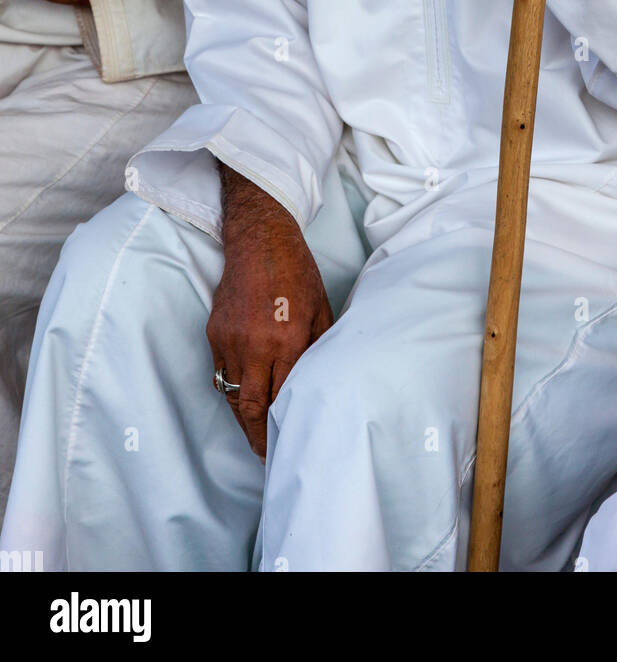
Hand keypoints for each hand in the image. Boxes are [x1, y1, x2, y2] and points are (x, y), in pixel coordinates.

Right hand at [207, 166, 332, 456]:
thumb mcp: (322, 308)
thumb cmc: (296, 271)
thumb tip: (319, 382)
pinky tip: (245, 397)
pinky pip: (221, 374)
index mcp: (288, 339)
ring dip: (244, 418)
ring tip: (256, 435)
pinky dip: (232, 390)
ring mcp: (229, 340)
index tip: (289, 443)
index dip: (285, 426)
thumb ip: (320, 347)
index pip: (284, 398)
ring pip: (233, 395)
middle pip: (253, 407)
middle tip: (266, 456)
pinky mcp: (214, 333)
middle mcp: (255, 345)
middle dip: (258, 438)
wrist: (258, 239)